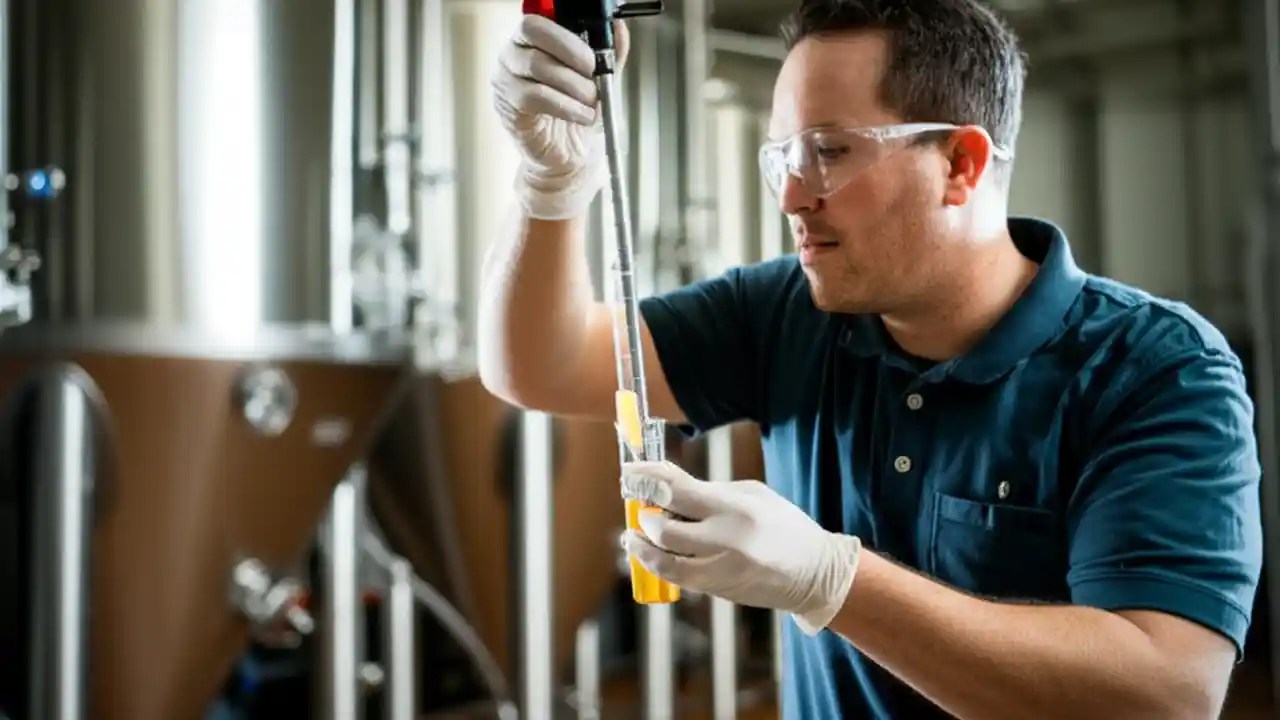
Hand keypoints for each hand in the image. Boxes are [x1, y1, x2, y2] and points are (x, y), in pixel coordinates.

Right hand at [491, 15, 629, 219]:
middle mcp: (512, 56)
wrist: (569, 157)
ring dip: (573, 84)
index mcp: (530, 42)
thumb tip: (619, 30)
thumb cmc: (577, 115)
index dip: (566, 34)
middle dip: (572, 53)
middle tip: (593, 74)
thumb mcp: (599, 80)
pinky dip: (565, 105)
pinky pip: (534, 97)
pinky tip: (581, 115)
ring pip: (537, 66)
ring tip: (591, 101)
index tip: (591, 55)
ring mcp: (505, 81)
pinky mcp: (509, 108)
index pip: (537, 21)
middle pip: (534, 34)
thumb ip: (608, 54)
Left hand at [620, 461, 862, 634]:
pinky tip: (650, 553)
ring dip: (642, 547)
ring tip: (633, 536)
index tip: (629, 473)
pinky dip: (657, 564)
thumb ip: (710, 492)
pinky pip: (677, 577)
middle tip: (638, 505)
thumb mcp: (752, 495)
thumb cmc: (783, 525)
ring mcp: (720, 570)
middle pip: (664, 529)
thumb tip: (668, 491)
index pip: (678, 491)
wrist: (813, 574)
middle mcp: (726, 541)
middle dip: (644, 515)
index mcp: (735, 509)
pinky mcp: (717, 590)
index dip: (646, 479)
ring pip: (665, 561)